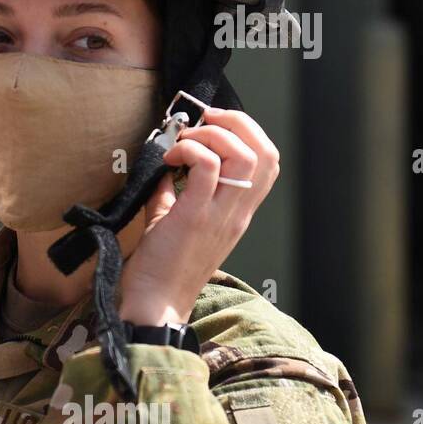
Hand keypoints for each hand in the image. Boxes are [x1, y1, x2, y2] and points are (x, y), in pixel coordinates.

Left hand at [118, 107, 279, 325]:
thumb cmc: (161, 267)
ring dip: (212, 135)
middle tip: (203, 120)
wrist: (154, 303)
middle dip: (236, 122)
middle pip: (265, 152)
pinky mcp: (195, 217)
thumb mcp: (173, 221)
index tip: (213, 124)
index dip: (247, 132)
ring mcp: (220, 215)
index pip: (268, 162)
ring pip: (244, 155)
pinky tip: (170, 159)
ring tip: (185, 141)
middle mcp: (237, 212)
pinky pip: (207, 167)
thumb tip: (164, 167)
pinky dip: (190, 151)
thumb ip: (173, 193)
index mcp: (237, 212)